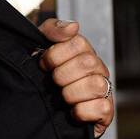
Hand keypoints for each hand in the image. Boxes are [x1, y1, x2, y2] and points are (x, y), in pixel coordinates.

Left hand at [38, 19, 112, 138]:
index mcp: (82, 52)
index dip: (55, 54)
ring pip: (96, 85)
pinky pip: (102, 108)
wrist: (34, 110)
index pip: (78, 42)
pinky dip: (82, 111)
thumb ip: (52, 30)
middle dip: (61, 74)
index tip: (43, 64)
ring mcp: (103, 91)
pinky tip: (71, 112)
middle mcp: (97, 69)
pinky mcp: (105, 113)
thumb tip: (74, 26)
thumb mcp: (38, 47)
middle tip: (52, 82)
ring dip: (71, 93)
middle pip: (87, 62)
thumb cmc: (40, 76)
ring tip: (61, 98)